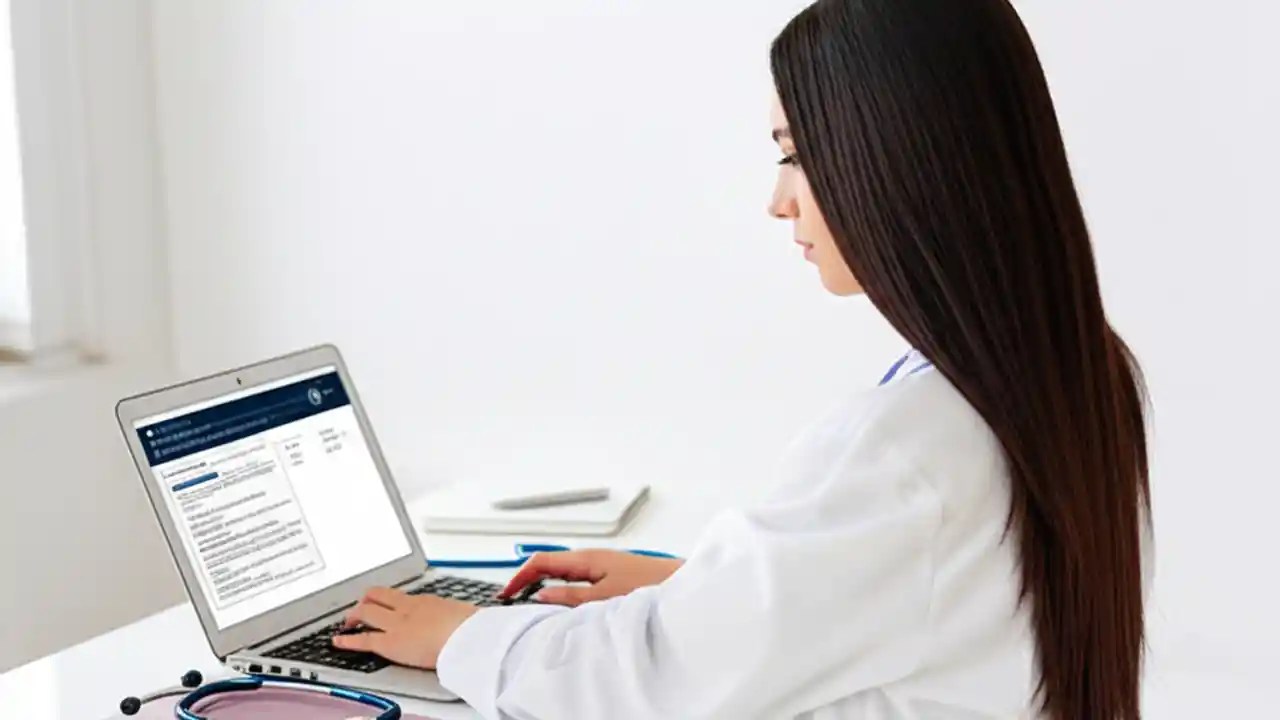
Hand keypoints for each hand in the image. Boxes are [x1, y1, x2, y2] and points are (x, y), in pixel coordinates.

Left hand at [332, 587, 477, 669]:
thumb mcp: (465, 614)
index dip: (388, 599)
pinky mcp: (390, 643)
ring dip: (354, 616)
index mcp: (427, 600)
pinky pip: (363, 639)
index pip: (401, 597)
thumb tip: (466, 618)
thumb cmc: (472, 626)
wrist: (467, 635)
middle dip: (365, 600)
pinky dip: (348, 640)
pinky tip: (338, 641)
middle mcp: (407, 607)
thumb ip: (456, 616)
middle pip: (378, 595)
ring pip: (366, 612)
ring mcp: (396, 623)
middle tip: (360, 606)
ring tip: (347, 621)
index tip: (384, 601)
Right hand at [500, 550, 683, 606]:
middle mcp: (591, 558)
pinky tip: (564, 603)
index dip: (520, 576)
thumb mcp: (603, 596)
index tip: (506, 592)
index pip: (541, 561)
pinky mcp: (610, 574)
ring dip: (545, 586)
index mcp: (585, 558)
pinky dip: (563, 589)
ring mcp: (601, 565)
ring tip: (534, 604)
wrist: (681, 584)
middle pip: (549, 565)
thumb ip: (570, 595)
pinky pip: (577, 580)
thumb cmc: (649, 585)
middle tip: (514, 600)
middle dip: (528, 580)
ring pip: (563, 573)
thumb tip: (542, 594)